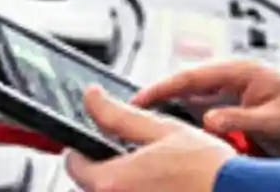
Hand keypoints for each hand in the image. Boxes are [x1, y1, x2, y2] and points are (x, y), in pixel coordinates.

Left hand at [64, 85, 234, 191]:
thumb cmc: (206, 168)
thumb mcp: (162, 129)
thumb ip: (119, 115)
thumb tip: (92, 97)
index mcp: (110, 181)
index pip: (73, 163)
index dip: (85, 145)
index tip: (102, 138)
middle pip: (93, 182)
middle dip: (110, 165)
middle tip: (142, 154)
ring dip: (130, 181)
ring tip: (161, 172)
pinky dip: (145, 191)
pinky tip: (169, 186)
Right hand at [131, 59, 279, 158]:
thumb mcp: (277, 120)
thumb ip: (243, 118)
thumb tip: (210, 120)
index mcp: (240, 72)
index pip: (190, 76)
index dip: (160, 87)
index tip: (137, 100)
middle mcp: (232, 81)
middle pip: (183, 89)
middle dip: (156, 102)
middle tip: (129, 118)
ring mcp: (231, 97)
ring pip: (189, 105)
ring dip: (170, 117)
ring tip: (146, 133)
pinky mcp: (233, 114)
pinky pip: (201, 119)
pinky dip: (187, 129)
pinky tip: (176, 143)